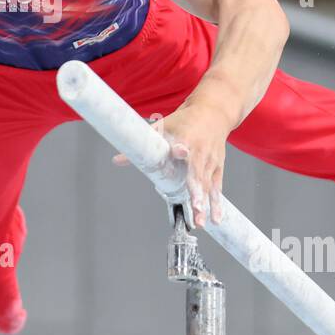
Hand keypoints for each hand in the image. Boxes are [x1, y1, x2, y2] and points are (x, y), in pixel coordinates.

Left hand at [112, 105, 230, 228]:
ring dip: (204, 204)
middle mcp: (200, 151)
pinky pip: (216, 189)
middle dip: (196, 192)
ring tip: (200, 222)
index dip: (180, 150)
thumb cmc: (184, 120)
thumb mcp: (164, 126)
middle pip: (197, 174)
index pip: (183, 145)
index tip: (180, 152)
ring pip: (207, 186)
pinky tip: (215, 220)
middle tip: (194, 208)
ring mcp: (210, 161)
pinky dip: (216, 204)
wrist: (213, 112)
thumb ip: (143, 144)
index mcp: (186, 137)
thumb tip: (117, 160)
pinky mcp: (218, 168)